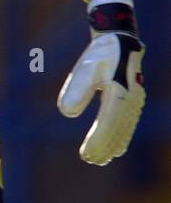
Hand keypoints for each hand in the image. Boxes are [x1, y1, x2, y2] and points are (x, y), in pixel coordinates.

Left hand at [57, 1, 144, 164]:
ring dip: (112, 146)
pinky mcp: (134, 102)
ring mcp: (135, 101)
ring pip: (125, 130)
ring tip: (98, 160)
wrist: (120, 41)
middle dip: (103, 147)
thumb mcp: (85, 68)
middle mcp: (131, 98)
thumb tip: (66, 113)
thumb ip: (76, 89)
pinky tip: (115, 151)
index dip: (97, 140)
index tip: (85, 153)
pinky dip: (122, 139)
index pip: (107, 122)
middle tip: (88, 160)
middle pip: (117, 130)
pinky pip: (129, 125)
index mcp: (119, 90)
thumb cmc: (101, 54)